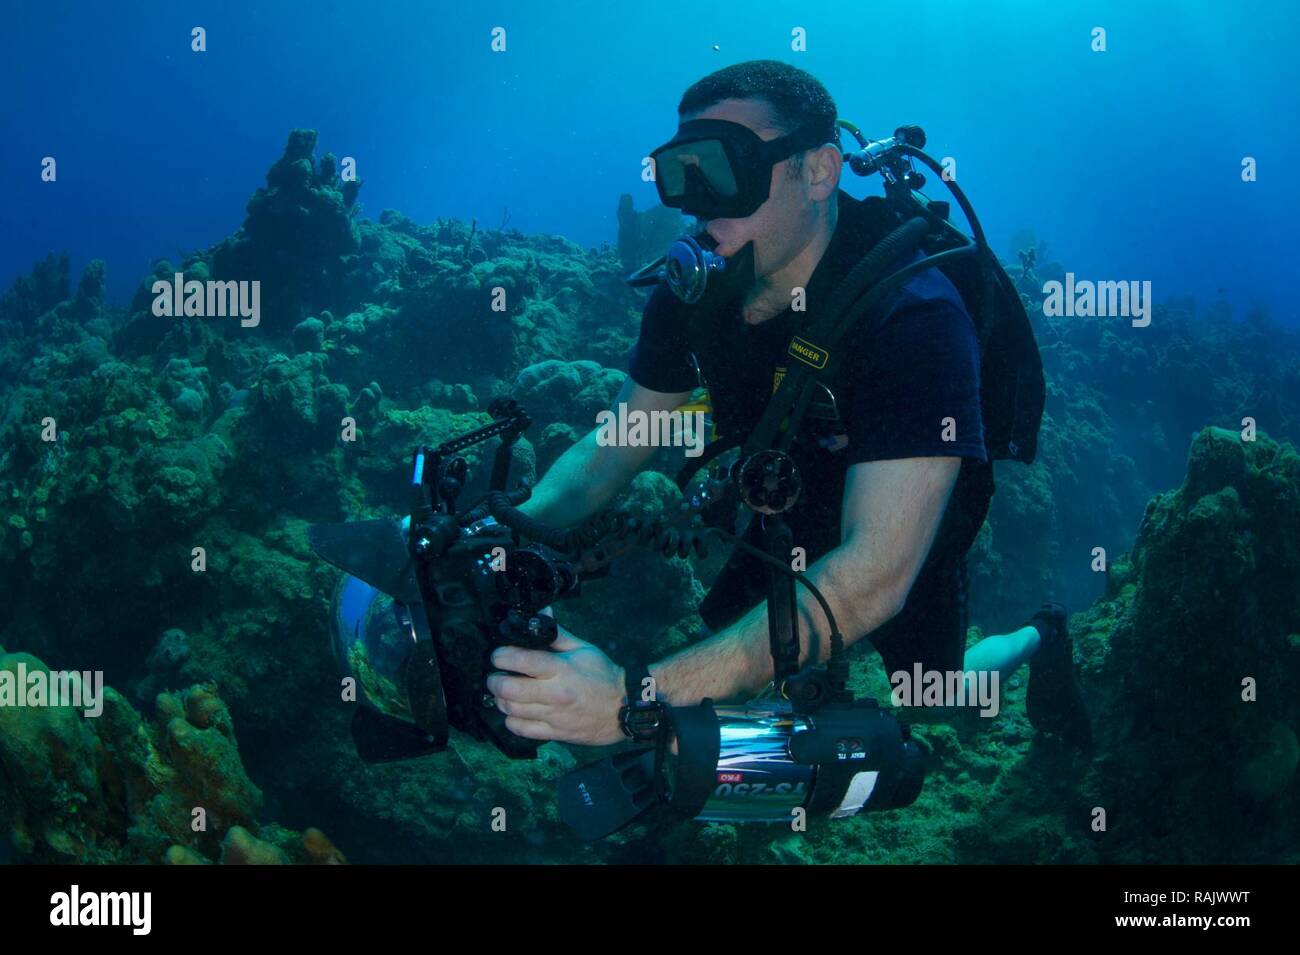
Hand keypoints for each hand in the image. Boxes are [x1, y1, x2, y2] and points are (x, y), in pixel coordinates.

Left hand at [486, 625, 626, 746]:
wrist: (623, 709)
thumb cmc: (603, 676)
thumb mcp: (583, 648)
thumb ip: (557, 633)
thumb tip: (540, 614)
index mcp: (561, 669)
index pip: (520, 660)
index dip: (501, 656)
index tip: (498, 655)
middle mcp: (554, 693)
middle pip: (508, 689)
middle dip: (494, 680)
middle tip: (496, 675)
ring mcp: (553, 715)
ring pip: (510, 710)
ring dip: (500, 700)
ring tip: (504, 692)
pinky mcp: (554, 732)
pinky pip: (520, 729)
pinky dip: (510, 720)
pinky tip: (515, 711)